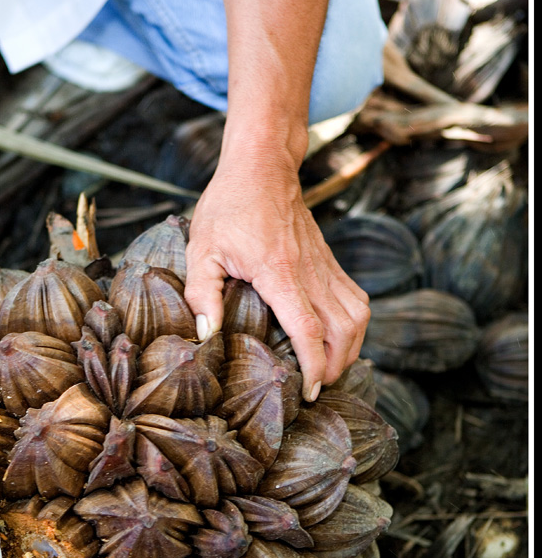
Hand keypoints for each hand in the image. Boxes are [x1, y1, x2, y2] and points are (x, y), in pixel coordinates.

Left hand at [184, 155, 370, 401]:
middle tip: (318, 387)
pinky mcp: (328, 260)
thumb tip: (207, 333)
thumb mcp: (202, 247)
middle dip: (336, 366)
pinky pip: (354, 297)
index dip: (313, 366)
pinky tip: (338, 337)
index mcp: (279, 272)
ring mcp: (324, 265)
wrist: (261, 166)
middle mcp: (310, 271)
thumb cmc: (228, 205)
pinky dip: (354, 324)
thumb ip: (201, 292)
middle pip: (344, 330)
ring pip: (357, 315)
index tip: (309, 391)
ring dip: (351, 348)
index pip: (308, 329)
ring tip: (330, 369)